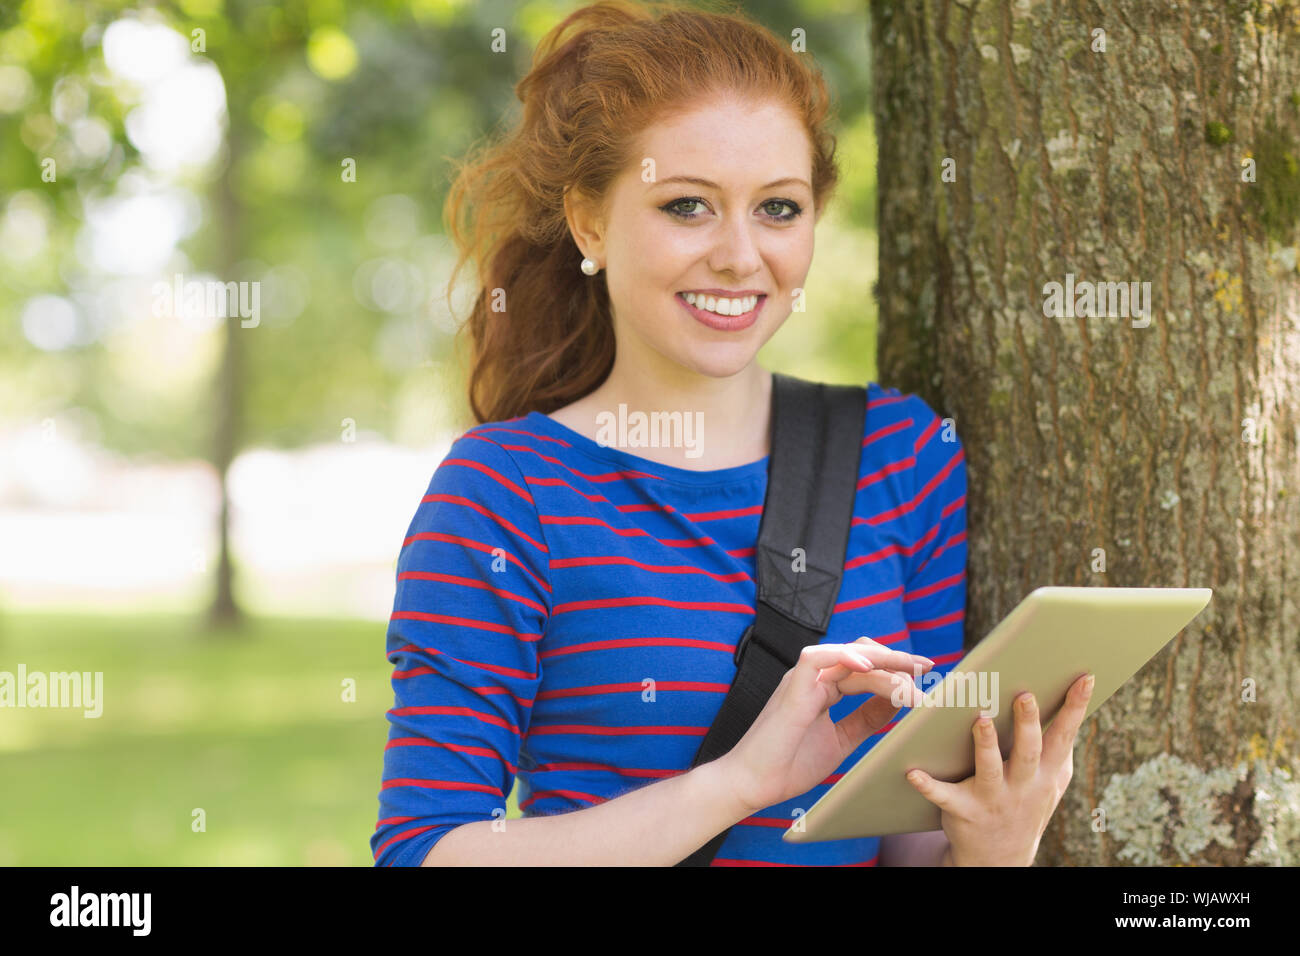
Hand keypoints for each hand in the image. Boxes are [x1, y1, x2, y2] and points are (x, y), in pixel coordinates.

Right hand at [719, 637, 933, 814]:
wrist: (754, 784)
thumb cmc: (789, 765)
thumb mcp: (841, 741)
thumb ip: (866, 720)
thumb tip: (897, 703)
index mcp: (824, 688)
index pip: (866, 668)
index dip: (896, 670)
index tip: (925, 678)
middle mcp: (814, 678)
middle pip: (862, 654)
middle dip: (897, 659)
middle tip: (928, 668)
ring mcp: (802, 680)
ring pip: (849, 655)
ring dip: (884, 663)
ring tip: (912, 678)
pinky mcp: (792, 687)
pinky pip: (817, 658)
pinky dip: (845, 657)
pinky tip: (871, 668)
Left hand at [905, 672, 1095, 865]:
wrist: (1001, 857)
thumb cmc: (1026, 800)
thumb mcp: (1051, 780)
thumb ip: (1060, 746)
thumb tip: (1067, 697)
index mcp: (1045, 773)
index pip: (1063, 736)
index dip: (1075, 708)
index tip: (1085, 678)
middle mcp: (1022, 785)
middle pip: (1028, 751)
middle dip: (1028, 724)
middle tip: (1025, 695)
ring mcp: (994, 799)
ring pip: (990, 770)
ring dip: (985, 745)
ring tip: (982, 720)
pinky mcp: (964, 812)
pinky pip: (945, 797)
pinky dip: (929, 786)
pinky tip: (912, 773)